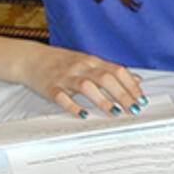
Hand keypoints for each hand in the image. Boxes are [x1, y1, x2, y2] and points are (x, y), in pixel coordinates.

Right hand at [18, 45, 145, 117]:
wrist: (32, 58)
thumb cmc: (63, 62)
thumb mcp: (90, 62)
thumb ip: (112, 71)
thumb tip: (136, 79)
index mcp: (92, 61)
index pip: (117, 71)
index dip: (130, 85)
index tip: (141, 99)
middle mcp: (81, 67)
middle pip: (105, 78)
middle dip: (121, 94)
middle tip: (133, 109)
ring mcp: (65, 77)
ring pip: (86, 86)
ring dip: (102, 100)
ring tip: (114, 113)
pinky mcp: (51, 88)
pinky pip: (62, 97)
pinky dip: (73, 106)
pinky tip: (84, 115)